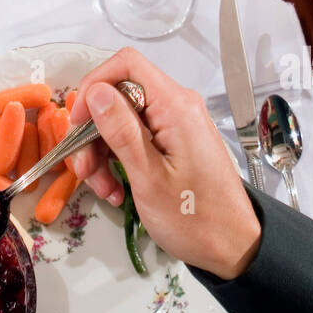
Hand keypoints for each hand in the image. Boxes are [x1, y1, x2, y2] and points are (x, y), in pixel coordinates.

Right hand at [69, 49, 260, 279]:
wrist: (234, 247)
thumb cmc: (194, 218)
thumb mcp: (149, 178)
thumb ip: (121, 131)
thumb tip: (95, 91)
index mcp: (175, 106)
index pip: (126, 65)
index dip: (94, 86)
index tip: (78, 123)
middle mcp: (177, 106)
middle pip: (119, 95)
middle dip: (94, 131)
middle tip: (84, 170)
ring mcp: (176, 124)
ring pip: (122, 120)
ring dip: (103, 152)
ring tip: (103, 189)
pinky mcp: (174, 142)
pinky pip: (136, 138)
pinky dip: (119, 161)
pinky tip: (116, 190)